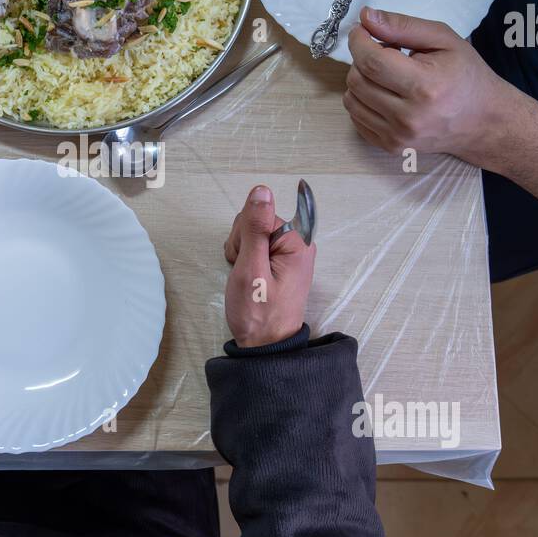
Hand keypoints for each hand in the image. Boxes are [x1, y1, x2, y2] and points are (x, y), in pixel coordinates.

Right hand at [223, 185, 316, 347]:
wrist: (264, 345)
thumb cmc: (258, 312)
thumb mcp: (251, 269)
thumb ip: (254, 228)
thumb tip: (261, 191)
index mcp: (297, 241)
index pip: (261, 214)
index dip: (245, 235)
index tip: (245, 259)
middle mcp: (297, 242)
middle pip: (256, 220)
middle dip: (241, 242)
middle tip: (244, 271)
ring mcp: (288, 252)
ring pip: (251, 232)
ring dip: (240, 251)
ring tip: (245, 277)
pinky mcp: (279, 261)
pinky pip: (254, 245)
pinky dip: (244, 258)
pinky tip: (247, 276)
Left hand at [344, 8, 537, 207]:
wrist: (483, 121)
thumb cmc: (466, 76)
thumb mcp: (444, 40)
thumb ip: (403, 27)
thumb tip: (366, 17)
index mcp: (424, 86)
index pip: (371, 61)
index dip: (358, 41)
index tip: (360, 30)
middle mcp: (408, 116)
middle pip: (357, 80)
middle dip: (363, 60)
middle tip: (385, 53)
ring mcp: (398, 136)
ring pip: (352, 100)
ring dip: (361, 81)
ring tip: (387, 75)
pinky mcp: (391, 147)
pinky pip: (357, 119)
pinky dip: (362, 102)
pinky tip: (384, 93)